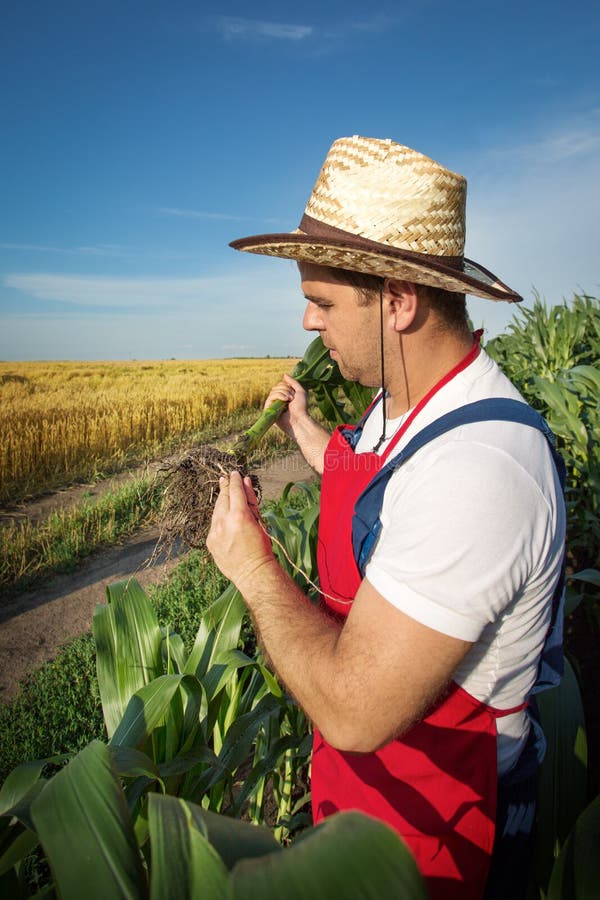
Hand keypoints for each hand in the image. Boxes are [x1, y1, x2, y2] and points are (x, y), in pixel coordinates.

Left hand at [206, 471, 274, 590]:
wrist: (252, 572)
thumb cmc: (261, 547)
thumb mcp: (260, 521)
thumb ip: (251, 501)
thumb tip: (246, 482)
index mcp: (239, 515)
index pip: (234, 490)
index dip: (234, 480)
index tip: (234, 474)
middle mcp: (223, 522)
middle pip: (222, 498)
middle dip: (225, 487)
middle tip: (226, 479)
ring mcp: (214, 532)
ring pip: (216, 510)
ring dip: (221, 502)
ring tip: (226, 497)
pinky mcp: (209, 541)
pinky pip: (213, 524)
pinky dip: (218, 519)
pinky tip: (224, 518)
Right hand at [264, 375, 308, 436]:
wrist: (299, 419)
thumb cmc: (302, 408)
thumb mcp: (300, 391)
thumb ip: (293, 382)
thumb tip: (284, 375)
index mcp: (284, 396)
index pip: (280, 385)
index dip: (286, 386)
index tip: (294, 393)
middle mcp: (278, 400)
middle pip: (276, 387)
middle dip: (285, 389)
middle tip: (292, 397)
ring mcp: (273, 405)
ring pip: (273, 391)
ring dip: (282, 393)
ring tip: (289, 399)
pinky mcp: (269, 410)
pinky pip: (270, 398)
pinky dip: (278, 396)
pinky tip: (284, 400)